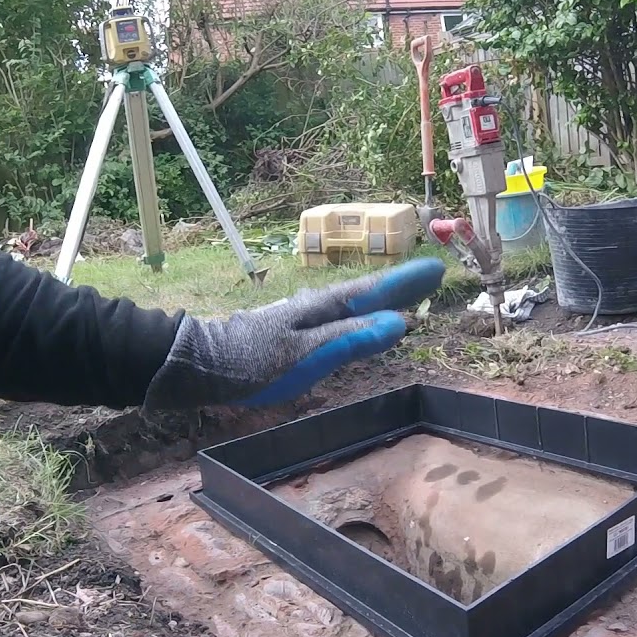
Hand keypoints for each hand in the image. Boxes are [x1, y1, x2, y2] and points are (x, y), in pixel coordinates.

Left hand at [143, 257, 445, 410]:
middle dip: (398, 286)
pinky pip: (335, 320)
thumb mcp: (304, 356)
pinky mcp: (288, 334)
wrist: (199, 367)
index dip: (405, 283)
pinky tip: (354, 325)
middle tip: (430, 278)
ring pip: (349, 306)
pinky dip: (356, 317)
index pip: (373, 293)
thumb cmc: (250, 363)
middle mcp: (313, 307)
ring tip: (404, 298)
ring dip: (379, 300)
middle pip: (365, 295)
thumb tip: (398, 324)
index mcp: (321, 309)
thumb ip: (349, 340)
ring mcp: (300, 320)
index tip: (437, 269)